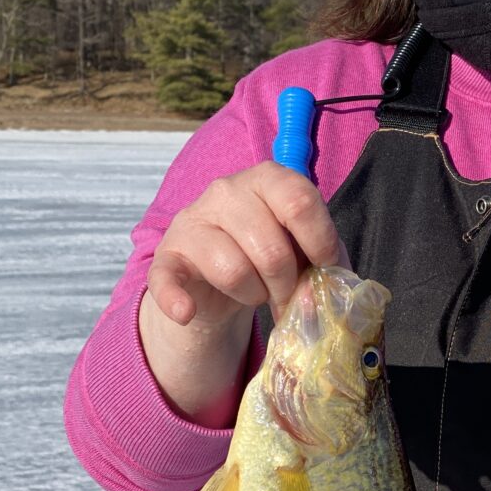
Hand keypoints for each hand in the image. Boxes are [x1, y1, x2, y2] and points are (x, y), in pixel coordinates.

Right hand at [147, 162, 348, 328]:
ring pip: (233, 271)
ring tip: (255, 293)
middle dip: (286, 285)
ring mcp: (192, 221)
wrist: (216, 273)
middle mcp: (226, 191)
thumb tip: (319, 294)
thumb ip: (321, 262)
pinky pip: (168, 280)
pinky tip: (186, 311)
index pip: (299, 201)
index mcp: (267, 179)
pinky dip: (176, 300)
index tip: (324, 265)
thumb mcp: (301, 247)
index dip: (320, 242)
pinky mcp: (166, 257)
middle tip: (285, 293)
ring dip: (253, 295)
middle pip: (271, 249)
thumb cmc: (267, 252)